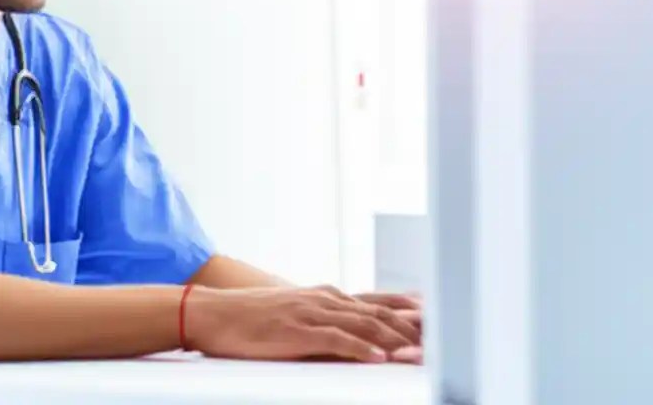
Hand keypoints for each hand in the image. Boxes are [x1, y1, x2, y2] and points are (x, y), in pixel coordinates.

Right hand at [183, 284, 420, 363]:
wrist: (214, 313)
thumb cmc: (250, 318)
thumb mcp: (294, 312)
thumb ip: (323, 320)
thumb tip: (350, 337)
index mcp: (325, 295)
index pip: (376, 302)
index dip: (406, 312)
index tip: (433, 321)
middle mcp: (324, 298)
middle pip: (378, 312)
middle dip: (410, 328)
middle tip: (438, 340)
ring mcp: (311, 312)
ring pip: (363, 324)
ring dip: (393, 340)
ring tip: (418, 352)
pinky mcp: (298, 330)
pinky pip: (336, 339)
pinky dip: (360, 348)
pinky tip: (377, 358)